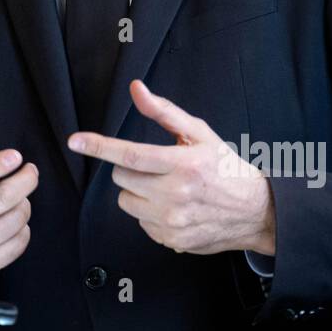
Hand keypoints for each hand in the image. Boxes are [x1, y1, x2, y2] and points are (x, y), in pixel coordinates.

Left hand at [67, 79, 275, 256]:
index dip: (99, 146)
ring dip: (138, 193)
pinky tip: (173, 207)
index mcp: (182, 164)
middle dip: (131, 169)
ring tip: (165, 188)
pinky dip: (150, 213)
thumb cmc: (225, 167)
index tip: (75, 141)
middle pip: (123, 178)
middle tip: (156, 167)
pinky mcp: (171, 240)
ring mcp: (173, 222)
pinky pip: (140, 223)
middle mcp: (175, 195)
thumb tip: (137, 89)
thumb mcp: (199, 133)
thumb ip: (164, 112)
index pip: (130, 154)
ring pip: (127, 202)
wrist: (255, 211)